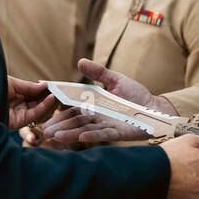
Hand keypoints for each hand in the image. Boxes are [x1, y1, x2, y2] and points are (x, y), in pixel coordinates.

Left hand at [7, 76, 58, 131]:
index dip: (43, 89)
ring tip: (59, 93)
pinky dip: (44, 107)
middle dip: (48, 96)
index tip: (54, 85)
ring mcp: (18, 114)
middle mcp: (16, 105)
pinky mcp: (19, 122)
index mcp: (12, 94)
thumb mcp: (12, 83)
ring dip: (49, 101)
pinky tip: (52, 98)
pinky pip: (35, 114)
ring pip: (38, 108)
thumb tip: (45, 85)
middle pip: (36, 101)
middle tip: (61, 90)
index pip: (32, 92)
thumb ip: (29, 86)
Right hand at [41, 59, 178, 145]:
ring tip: (55, 136)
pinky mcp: (118, 133)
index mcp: (94, 104)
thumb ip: (99, 72)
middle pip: (75, 121)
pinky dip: (92, 135)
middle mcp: (97, 117)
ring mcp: (107, 125)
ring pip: (85, 129)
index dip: (59, 107)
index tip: (44, 106)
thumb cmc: (135, 94)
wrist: (155, 108)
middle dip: (60, 125)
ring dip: (70, 133)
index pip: (73, 105)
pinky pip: (103, 135)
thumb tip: (80, 61)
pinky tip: (81, 137)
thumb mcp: (116, 80)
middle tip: (44, 129)